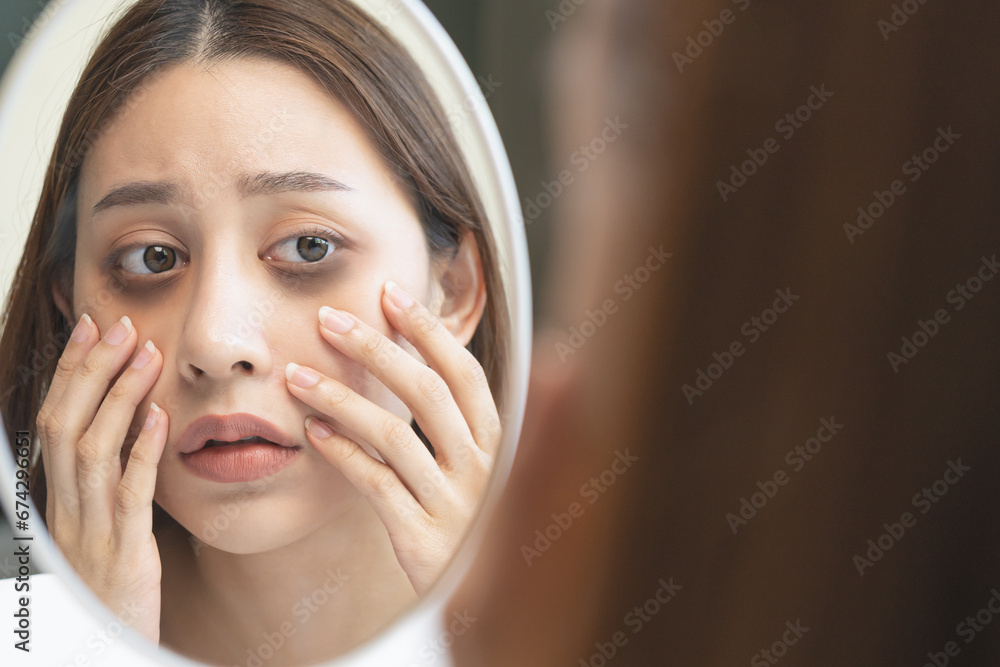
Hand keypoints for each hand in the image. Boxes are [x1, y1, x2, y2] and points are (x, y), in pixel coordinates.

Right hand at [35, 314, 166, 642]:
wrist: (99, 650)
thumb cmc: (108, 589)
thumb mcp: (98, 530)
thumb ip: (108, 482)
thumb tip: (132, 426)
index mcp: (58, 499)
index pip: (56, 420)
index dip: (72, 370)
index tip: (92, 326)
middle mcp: (65, 509)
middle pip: (66, 423)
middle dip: (90, 369)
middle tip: (118, 324)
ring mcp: (90, 529)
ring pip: (92, 449)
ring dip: (119, 396)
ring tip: (145, 354)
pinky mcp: (123, 552)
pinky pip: (129, 494)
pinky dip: (142, 452)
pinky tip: (161, 420)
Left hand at [284, 281, 500, 593]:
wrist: (479, 598)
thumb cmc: (465, 520)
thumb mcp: (472, 467)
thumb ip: (452, 420)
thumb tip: (413, 352)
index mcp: (496, 440)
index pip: (463, 370)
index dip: (427, 328)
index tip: (389, 292)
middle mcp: (482, 466)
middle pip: (427, 391)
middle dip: (375, 348)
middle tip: (328, 319)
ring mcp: (454, 503)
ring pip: (395, 435)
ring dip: (341, 398)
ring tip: (296, 377)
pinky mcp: (423, 537)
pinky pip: (376, 485)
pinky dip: (342, 454)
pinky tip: (312, 434)